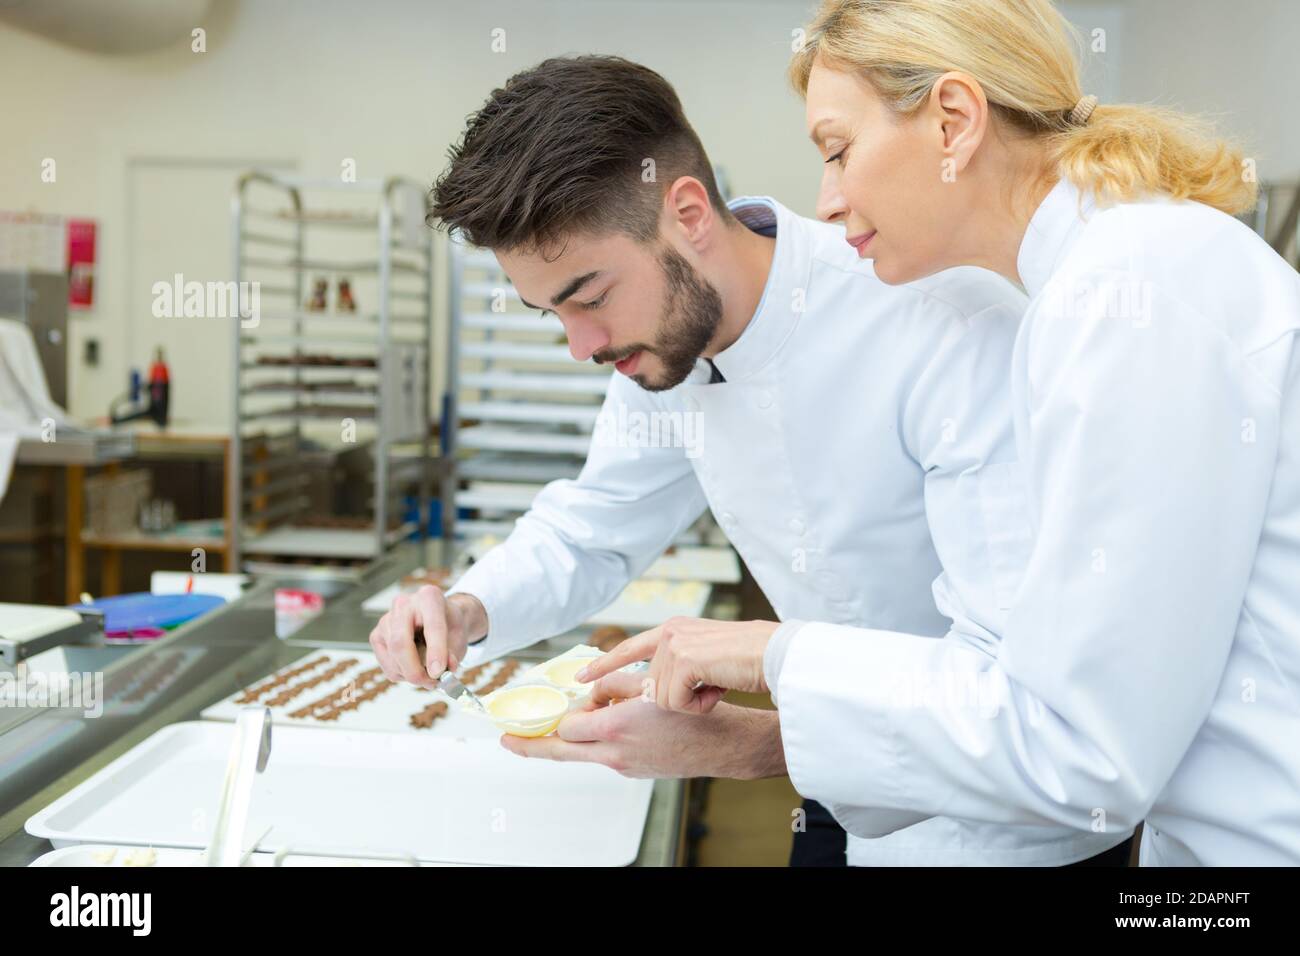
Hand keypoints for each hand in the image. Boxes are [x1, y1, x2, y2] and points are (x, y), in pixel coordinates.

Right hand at [368, 586, 487, 687]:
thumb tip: (441, 673)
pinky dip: (402, 674)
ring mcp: (386, 619)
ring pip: (393, 657)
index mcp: (429, 598)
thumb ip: (453, 655)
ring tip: (428, 674)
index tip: (438, 672)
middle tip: (431, 683)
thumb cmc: (449, 627)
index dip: (436, 651)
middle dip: (415, 670)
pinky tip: (414, 666)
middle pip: (401, 643)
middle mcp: (404, 604)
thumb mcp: (459, 638)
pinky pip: (386, 664)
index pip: (432, 626)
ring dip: (411, 674)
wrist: (440, 620)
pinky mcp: (376, 635)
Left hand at [499, 671, 786, 778]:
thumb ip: (613, 686)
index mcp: (615, 728)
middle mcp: (615, 754)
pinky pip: (605, 755)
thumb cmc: (692, 710)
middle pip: (560, 753)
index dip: (559, 715)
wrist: (724, 745)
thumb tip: (591, 691)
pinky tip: (616, 724)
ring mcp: (624, 767)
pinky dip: (599, 741)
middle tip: (507, 742)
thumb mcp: (648, 685)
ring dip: (575, 738)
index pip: (566, 727)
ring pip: (583, 754)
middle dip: (531, 747)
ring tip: (581, 717)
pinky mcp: (635, 772)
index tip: (547, 710)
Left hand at [577, 616, 778, 713]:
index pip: (631, 647)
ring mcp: (675, 645)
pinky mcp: (683, 660)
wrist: (777, 655)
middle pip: (646, 686)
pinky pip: (675, 702)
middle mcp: (670, 633)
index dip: (606, 665)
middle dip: (668, 701)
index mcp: (675, 629)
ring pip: (661, 698)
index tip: (582, 678)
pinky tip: (719, 691)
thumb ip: (682, 661)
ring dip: (691, 703)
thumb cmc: (752, 660)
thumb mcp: (710, 656)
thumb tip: (656, 688)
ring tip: (718, 687)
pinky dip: (699, 705)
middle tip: (704, 692)